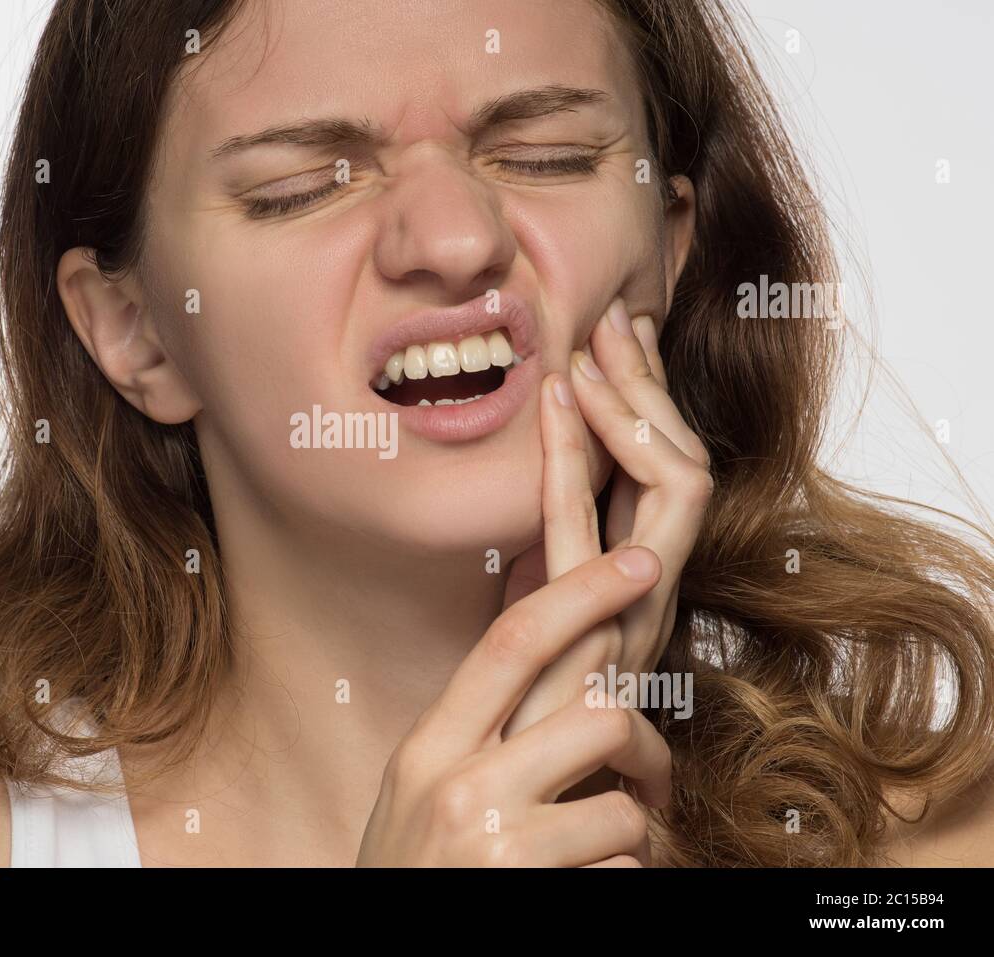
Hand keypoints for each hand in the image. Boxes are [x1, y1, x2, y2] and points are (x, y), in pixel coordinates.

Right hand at [356, 548, 671, 865]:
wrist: (378, 956)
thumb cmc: (415, 872)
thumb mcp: (422, 790)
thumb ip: (478, 729)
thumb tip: (559, 653)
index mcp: (428, 748)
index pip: (511, 642)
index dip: (581, 591)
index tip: (637, 563)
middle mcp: (457, 787)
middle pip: (596, 713)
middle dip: (643, 746)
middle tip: (649, 774)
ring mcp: (495, 847)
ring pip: (623, 811)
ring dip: (627, 841)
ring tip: (593, 862)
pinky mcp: (533, 896)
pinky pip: (624, 875)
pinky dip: (617, 887)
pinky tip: (577, 895)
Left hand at [501, 297, 713, 738]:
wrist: (527, 808)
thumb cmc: (519, 717)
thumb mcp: (537, 621)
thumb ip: (550, 566)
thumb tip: (538, 504)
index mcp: (637, 582)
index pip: (664, 475)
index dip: (649, 404)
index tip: (618, 340)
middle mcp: (649, 590)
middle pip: (682, 466)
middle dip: (653, 386)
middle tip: (619, 318)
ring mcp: (634, 612)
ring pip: (672, 487)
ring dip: (635, 407)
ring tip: (594, 348)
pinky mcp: (598, 635)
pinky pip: (599, 533)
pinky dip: (582, 462)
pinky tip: (560, 406)